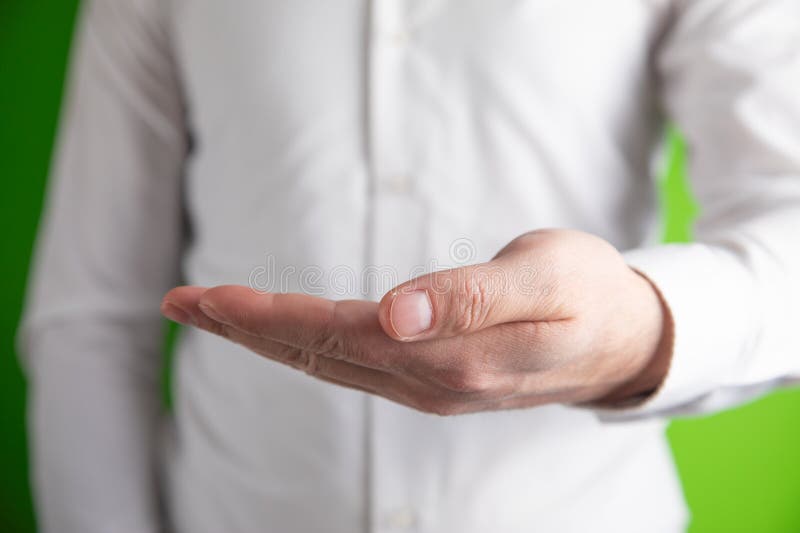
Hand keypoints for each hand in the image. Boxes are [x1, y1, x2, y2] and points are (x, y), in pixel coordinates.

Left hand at [161, 229, 670, 414]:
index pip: (338, 336)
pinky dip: (306, 346)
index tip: (209, 298)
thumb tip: (394, 311)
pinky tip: (283, 335)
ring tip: (213, 314)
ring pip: (330, 364)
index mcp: (451, 356)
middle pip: (318, 355)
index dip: (269, 318)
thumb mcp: (544, 278)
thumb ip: (469, 296)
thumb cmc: (589, 294)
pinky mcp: (433, 378)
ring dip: (267, 339)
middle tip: (181, 304)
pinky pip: (354, 366)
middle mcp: (430, 382)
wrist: (624, 341)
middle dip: (245, 329)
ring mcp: (430, 386)